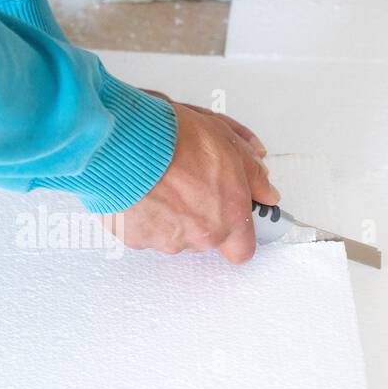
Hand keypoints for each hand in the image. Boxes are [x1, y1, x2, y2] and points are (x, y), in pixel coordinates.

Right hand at [106, 96, 278, 263]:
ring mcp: (167, 240)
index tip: (233, 218)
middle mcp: (201, 235)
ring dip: (171, 214)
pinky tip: (141, 189)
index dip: (238, 235)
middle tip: (189, 183)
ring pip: (175, 235)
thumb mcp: (225, 141)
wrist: (122, 142)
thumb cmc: (170, 139)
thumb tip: (265, 190)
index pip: (243, 249)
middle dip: (201, 215)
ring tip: (160, 181)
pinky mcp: (136, 238)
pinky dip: (145, 214)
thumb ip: (252, 173)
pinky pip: (146, 231)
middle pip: (207, 238)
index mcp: (229, 215)